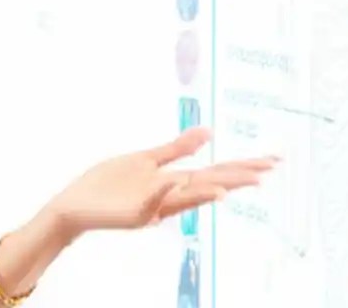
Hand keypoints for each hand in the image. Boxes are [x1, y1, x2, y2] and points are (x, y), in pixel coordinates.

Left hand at [44, 127, 277, 238]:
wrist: (74, 205)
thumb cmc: (108, 184)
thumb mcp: (145, 160)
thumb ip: (177, 148)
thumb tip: (210, 132)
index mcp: (173, 183)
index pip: (215, 173)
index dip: (242, 166)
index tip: (272, 160)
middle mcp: (169, 197)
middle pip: (208, 184)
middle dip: (236, 177)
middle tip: (268, 171)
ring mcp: (153, 207)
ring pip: (186, 197)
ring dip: (209, 189)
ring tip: (233, 185)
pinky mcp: (134, 214)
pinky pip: (152, 202)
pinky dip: (166, 193)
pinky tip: (180, 183)